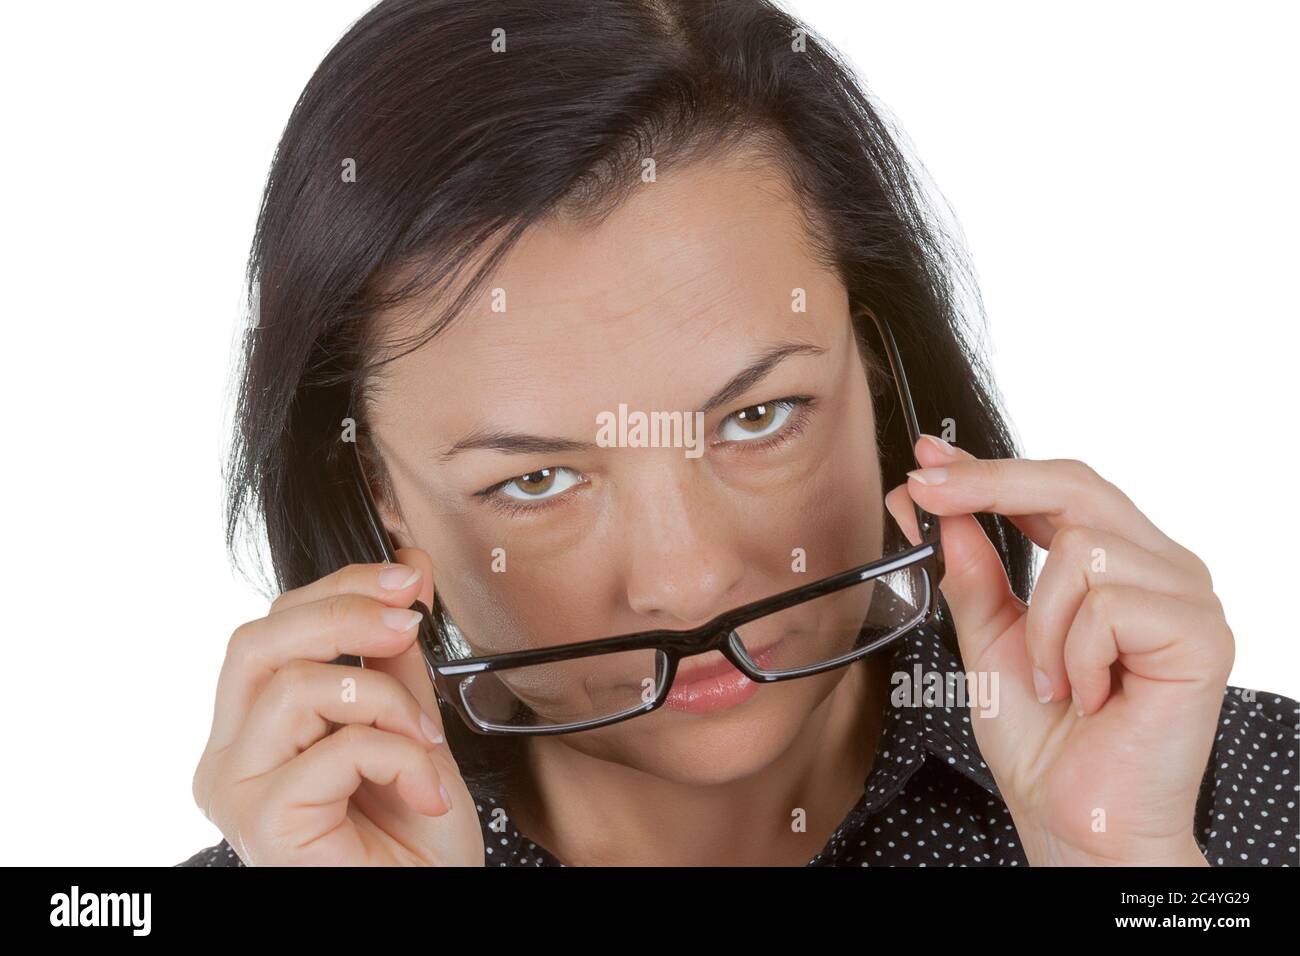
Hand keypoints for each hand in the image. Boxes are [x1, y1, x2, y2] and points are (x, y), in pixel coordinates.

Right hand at [191, 547, 485, 865]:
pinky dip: (397, 755)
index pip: (272, 629)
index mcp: (254, 730)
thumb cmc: (414, 842)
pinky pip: (335, 748)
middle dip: (344, 610)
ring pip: (292, 685)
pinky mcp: (263, 822)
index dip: (340, 588)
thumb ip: (396, 656)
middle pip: (256, 641)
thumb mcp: (410, 726)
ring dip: (381, 697)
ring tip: (423, 741)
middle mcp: (230, 758)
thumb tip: (408, 570)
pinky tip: (425, 789)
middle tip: (411, 617)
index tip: (408, 575)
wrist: (430, 906)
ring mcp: (237, 792)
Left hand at [885, 436, 1230, 865]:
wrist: (1079, 820)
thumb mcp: (990, 641)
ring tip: (1056, 681)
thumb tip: (933, 506)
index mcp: (1117, 564)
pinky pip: (1109, 603)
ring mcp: (1187, 596)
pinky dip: (1075, 653)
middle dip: (990, 487)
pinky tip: (1090, 695)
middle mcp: (1160, 567)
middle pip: (1075, 485)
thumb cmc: (1045, 742)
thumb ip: (970, 571)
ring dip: (1042, 623)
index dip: (989, 468)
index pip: (1056, 488)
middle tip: (928, 497)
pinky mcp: (1201, 633)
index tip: (927, 458)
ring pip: (1083, 548)